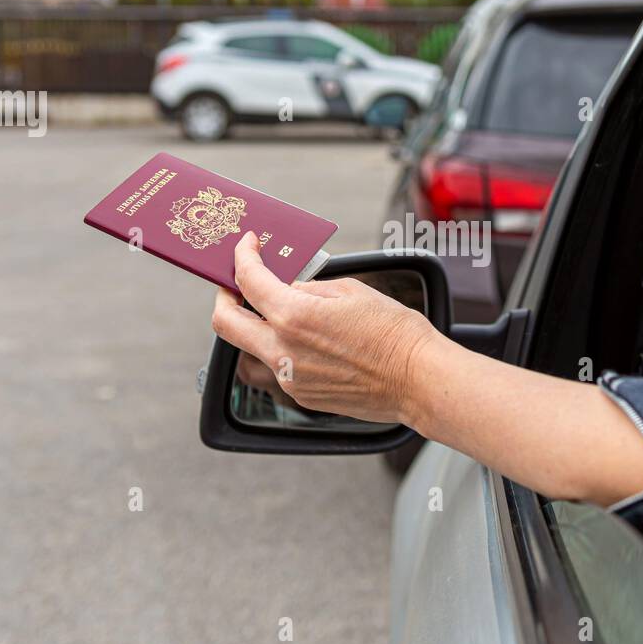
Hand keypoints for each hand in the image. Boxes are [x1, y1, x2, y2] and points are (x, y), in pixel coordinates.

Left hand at [211, 231, 440, 424]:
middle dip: (224, 298)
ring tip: (285, 311)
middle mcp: (283, 351)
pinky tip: (314, 341)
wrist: (418, 379)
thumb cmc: (394, 332)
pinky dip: (288, 349)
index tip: (247, 247)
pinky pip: (281, 367)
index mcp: (293, 316)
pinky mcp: (303, 395)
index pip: (247, 280)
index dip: (242, 257)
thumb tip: (288, 289)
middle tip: (235, 284)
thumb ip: (308, 288)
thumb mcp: (350, 291)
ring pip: (255, 347)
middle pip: (226, 324)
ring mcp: (291, 378)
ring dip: (261, 326)